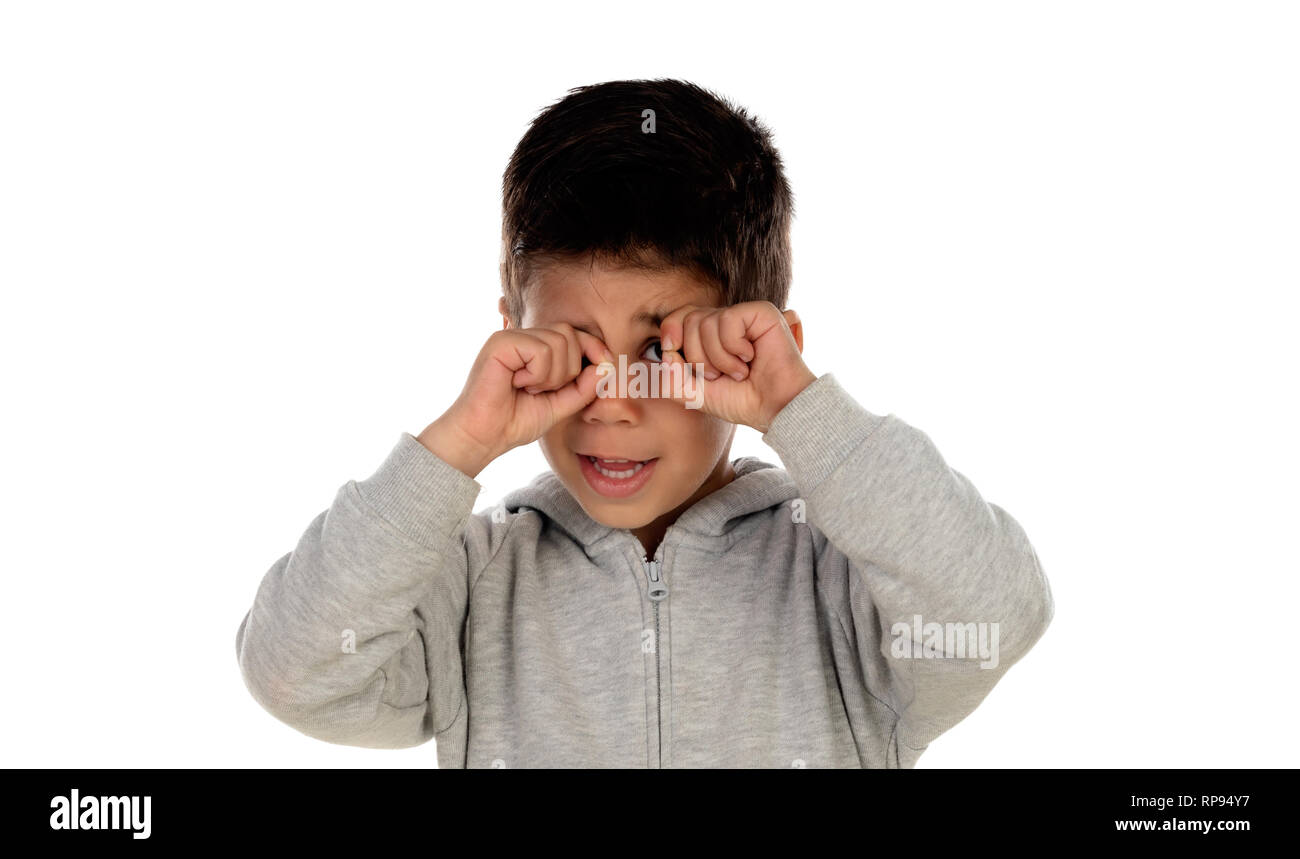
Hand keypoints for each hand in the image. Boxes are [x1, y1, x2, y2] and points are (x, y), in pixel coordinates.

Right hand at [418, 324, 612, 476]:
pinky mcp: (501, 342)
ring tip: (530, 388)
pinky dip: (538, 373)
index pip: (576, 334)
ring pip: (559, 341)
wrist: (483, 437)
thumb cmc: (515, 421)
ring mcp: (511, 337)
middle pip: (571, 333)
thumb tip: (608, 364)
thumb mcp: (562, 404)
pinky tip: (518, 383)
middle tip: (545, 390)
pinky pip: (541, 349)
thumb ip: (585, 385)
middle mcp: (524, 336)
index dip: (595, 350)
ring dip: (553, 375)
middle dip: (571, 369)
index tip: (604, 370)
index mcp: (536, 347)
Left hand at [658, 301, 815, 432]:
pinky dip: (733, 347)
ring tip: (738, 371)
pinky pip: (727, 320)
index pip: (678, 317)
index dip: (670, 332)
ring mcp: (744, 316)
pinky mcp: (761, 312)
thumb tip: (666, 352)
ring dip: (718, 357)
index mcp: (709, 336)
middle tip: (718, 375)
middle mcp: (725, 322)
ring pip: (706, 321)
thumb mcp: (694, 394)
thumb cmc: (741, 400)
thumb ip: (671, 378)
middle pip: (688, 318)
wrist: (774, 408)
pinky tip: (751, 357)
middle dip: (697, 356)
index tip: (672, 353)